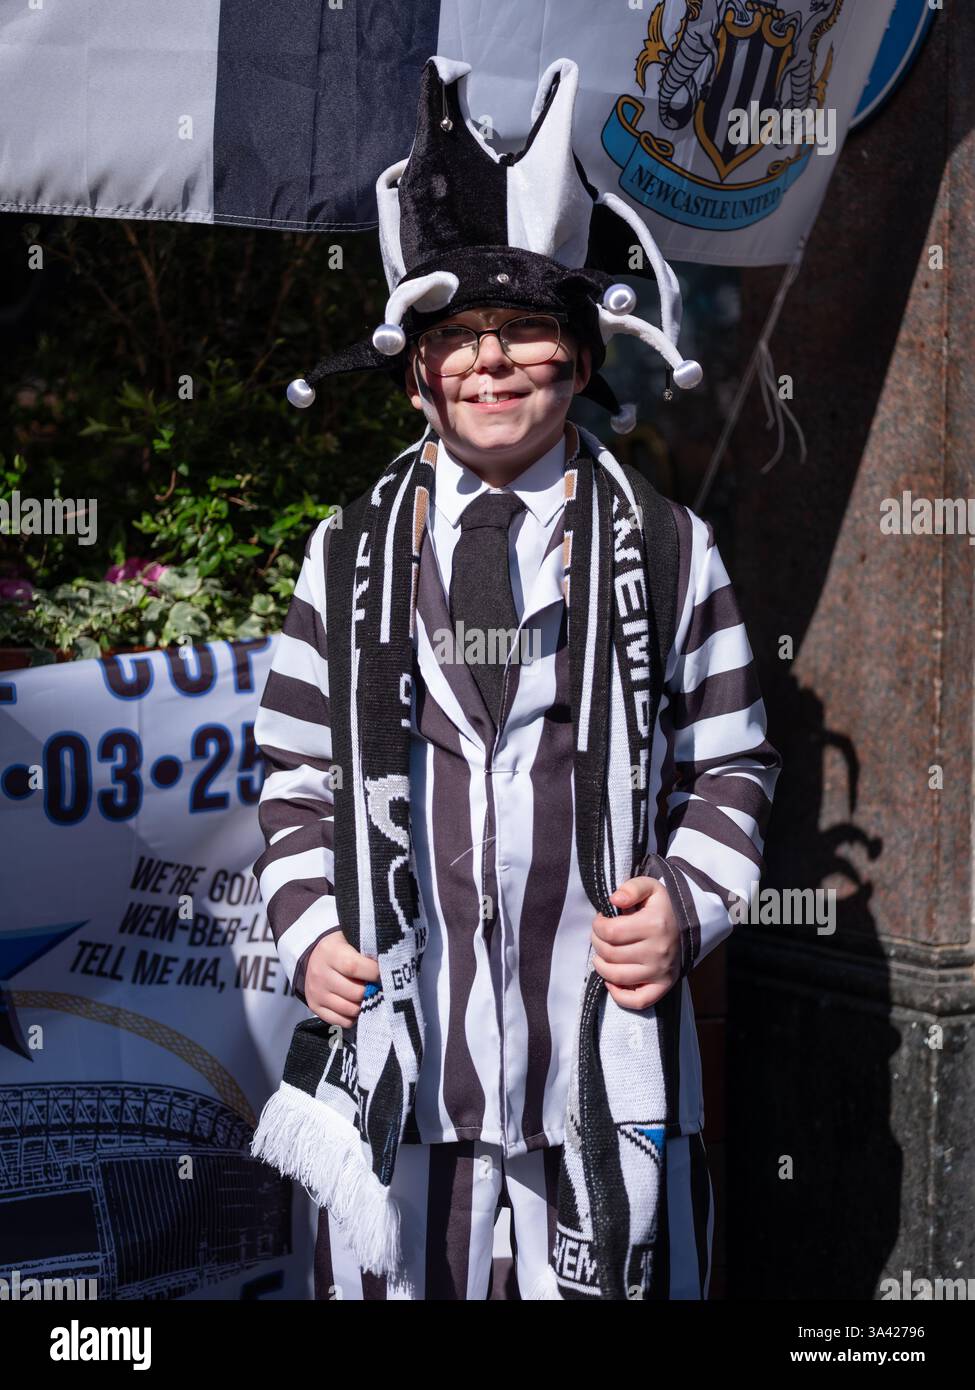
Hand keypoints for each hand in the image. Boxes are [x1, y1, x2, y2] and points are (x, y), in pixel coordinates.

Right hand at [303, 930, 380, 1028]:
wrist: (315, 956)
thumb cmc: (342, 947)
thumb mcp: (351, 940)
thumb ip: (367, 951)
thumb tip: (388, 966)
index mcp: (330, 952)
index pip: (354, 967)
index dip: (373, 973)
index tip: (384, 973)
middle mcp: (320, 974)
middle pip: (354, 992)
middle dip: (372, 992)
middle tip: (380, 988)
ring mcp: (316, 993)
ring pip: (349, 1009)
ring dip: (365, 1005)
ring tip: (370, 996)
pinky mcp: (314, 1007)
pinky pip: (341, 1021)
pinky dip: (353, 1017)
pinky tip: (358, 1005)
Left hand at [591, 875, 681, 1008]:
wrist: (689, 925)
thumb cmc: (662, 907)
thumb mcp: (650, 887)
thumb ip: (631, 888)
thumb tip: (614, 899)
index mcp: (654, 925)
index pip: (610, 931)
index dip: (597, 925)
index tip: (601, 920)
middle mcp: (658, 951)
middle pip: (610, 954)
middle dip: (597, 942)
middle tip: (600, 935)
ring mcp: (661, 971)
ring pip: (617, 977)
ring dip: (601, 966)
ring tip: (602, 954)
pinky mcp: (663, 986)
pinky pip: (638, 1001)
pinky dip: (619, 996)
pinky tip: (611, 981)